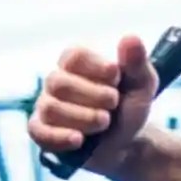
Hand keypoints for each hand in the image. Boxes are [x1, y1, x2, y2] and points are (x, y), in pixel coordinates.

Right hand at [27, 36, 158, 176]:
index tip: (116, 76)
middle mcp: (57, 81)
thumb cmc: (129, 106)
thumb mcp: (142, 84)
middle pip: (60, 83)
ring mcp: (46, 106)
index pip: (73, 56)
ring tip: (104, 122)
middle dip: (93, 96)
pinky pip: (39, 132)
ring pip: (51, 109)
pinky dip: (60, 137)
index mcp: (78, 63)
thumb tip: (130, 38)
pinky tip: (78, 139)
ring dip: (84, 118)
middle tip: (114, 103)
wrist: (126, 143)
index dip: (96, 67)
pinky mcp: (41, 131)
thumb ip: (137, 62)